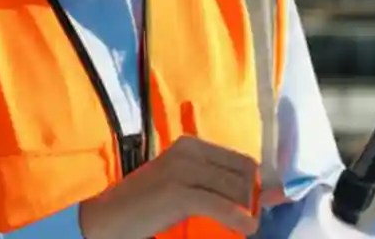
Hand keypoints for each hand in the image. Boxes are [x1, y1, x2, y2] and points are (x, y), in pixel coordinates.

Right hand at [78, 135, 259, 238]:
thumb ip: (216, 186)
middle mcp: (189, 151)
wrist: (104, 220)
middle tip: (250, 219)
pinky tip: (246, 229)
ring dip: (246, 210)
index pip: (241, 160)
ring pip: (235, 188)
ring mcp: (182, 169)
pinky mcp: (178, 192)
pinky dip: (237, 218)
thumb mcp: (182, 188)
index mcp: (191, 145)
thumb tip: (269, 193)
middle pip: (243, 172)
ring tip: (245, 226)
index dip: (254, 184)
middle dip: (252, 198)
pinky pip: (220, 205)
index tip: (258, 204)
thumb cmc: (144, 206)